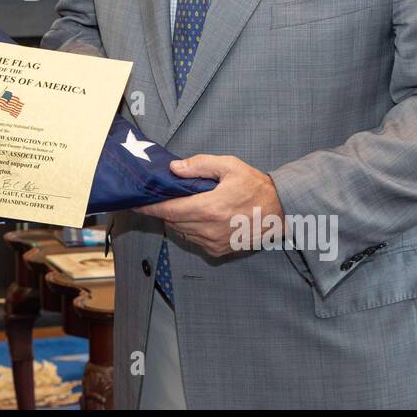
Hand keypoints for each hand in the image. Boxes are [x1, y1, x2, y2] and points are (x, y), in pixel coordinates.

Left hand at [134, 155, 282, 257]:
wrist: (281, 212)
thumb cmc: (255, 187)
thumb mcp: (229, 166)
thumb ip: (199, 166)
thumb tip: (175, 168)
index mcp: (208, 208)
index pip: (168, 210)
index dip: (149, 207)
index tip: (134, 203)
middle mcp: (208, 229)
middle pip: (172, 221)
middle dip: (165, 209)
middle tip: (165, 196)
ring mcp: (213, 243)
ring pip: (182, 232)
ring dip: (179, 219)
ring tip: (188, 204)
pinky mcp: (219, 251)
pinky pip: (194, 240)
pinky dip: (192, 229)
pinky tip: (203, 217)